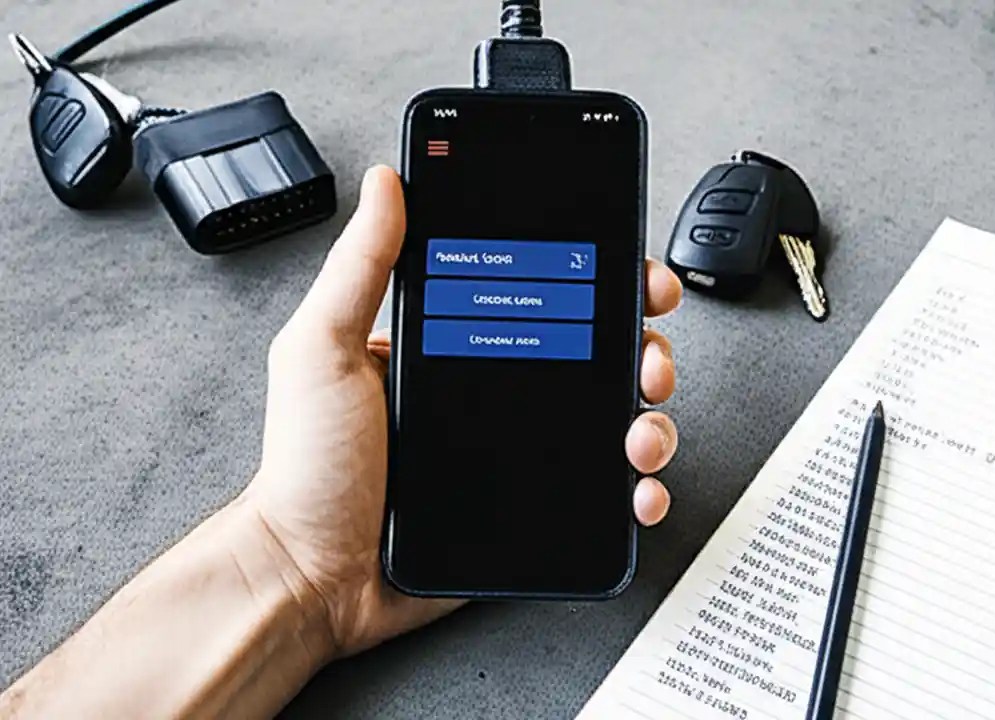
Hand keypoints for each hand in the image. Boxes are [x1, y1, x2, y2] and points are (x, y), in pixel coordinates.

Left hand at [240, 165, 681, 660]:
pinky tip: (638, 489)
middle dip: (643, 347)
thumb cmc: (307, 468)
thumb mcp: (322, 350)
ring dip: (652, 418)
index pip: (545, 295)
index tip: (633, 271)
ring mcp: (522, 450)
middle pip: (597, 353)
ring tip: (642, 433)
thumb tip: (386, 184)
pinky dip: (639, 489)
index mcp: (458, 345)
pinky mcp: (534, 504)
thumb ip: (360, 267)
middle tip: (648, 356)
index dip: (600, 278)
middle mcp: (498, 390)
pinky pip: (604, 491)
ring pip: (615, 419)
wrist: (313, 578)